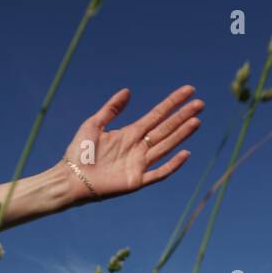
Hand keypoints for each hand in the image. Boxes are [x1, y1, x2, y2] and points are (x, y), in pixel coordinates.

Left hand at [59, 84, 203, 203]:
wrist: (70, 178)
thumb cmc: (78, 152)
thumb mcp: (94, 124)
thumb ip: (111, 109)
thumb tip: (128, 91)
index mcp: (130, 133)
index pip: (157, 115)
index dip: (173, 103)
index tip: (189, 91)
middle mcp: (138, 147)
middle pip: (166, 129)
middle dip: (183, 116)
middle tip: (200, 103)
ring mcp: (139, 164)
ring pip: (166, 147)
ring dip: (181, 134)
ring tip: (196, 121)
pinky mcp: (136, 181)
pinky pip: (159, 173)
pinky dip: (172, 165)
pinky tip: (185, 153)